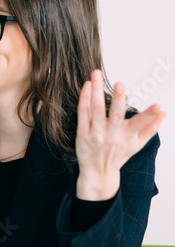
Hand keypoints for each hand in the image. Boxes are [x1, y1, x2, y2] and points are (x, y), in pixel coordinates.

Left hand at [75, 70, 164, 200]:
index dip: (150, 115)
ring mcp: (95, 133)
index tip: (158, 106)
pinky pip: (82, 113)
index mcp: (127, 136)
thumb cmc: (119, 154)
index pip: (141, 124)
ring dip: (96, 91)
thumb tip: (164, 113)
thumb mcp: (138, 144)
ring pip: (95, 109)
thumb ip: (152, 128)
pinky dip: (84, 99)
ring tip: (96, 74)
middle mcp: (111, 134)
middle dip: (118, 99)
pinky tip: (87, 86)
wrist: (97, 172)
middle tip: (120, 84)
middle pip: (115, 114)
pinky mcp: (81, 133)